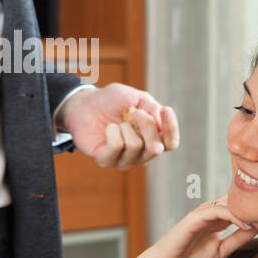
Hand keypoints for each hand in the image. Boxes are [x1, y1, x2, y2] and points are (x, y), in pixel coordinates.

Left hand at [57, 83, 178, 169]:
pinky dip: (113, 132)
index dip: (171, 129)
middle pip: (156, 148)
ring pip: (135, 147)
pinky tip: (109, 128)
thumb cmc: (113, 101)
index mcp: (153, 138)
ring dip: (126, 127)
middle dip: (147, 126)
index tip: (165, 110)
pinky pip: (116, 147)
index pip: (171, 144)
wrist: (86, 103)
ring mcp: (124, 160)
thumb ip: (153, 109)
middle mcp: (141, 154)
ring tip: (118, 122)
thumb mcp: (137, 97)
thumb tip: (160, 125)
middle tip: (135, 112)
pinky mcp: (106, 160)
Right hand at [139, 196, 257, 257]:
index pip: (241, 208)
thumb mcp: (221, 251)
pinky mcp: (195, 217)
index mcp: (216, 218)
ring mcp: (202, 212)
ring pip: (231, 203)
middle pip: (239, 202)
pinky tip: (247, 226)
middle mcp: (210, 211)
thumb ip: (237, 239)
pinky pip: (218, 210)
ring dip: (249, 213)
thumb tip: (257, 230)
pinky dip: (234, 216)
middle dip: (257, 211)